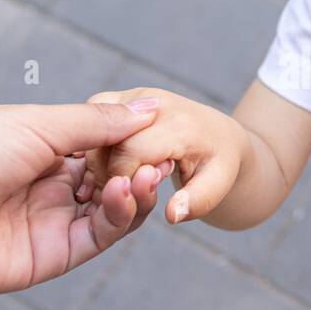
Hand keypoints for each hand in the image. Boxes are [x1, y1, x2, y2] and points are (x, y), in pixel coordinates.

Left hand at [0, 100, 165, 303]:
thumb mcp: (34, 124)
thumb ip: (96, 122)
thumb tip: (148, 107)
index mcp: (39, 145)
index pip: (100, 141)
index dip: (130, 136)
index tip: (159, 124)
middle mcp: (47, 184)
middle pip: (112, 176)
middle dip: (140, 164)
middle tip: (160, 155)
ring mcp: (52, 220)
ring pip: (114, 208)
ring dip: (135, 190)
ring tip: (145, 175)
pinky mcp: (53, 255)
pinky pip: (100, 236)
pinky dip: (121, 215)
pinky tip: (125, 192)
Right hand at [80, 87, 246, 224]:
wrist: (219, 135)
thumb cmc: (218, 163)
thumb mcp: (218, 186)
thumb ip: (198, 201)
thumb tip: (173, 214)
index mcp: (181, 125)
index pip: (132, 152)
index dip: (122, 181)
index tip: (125, 200)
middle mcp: (157, 102)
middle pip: (109, 139)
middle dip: (104, 172)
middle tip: (114, 194)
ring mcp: (138, 95)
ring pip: (94, 125)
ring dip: (94, 157)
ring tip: (111, 181)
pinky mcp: (124, 95)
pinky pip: (92, 115)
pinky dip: (91, 141)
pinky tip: (102, 164)